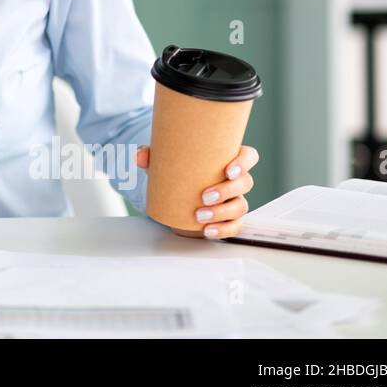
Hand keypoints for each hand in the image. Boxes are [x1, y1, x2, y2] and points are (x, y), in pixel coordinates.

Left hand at [134, 144, 258, 239]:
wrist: (176, 195)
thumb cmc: (178, 172)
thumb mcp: (164, 162)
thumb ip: (150, 156)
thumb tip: (138, 155)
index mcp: (226, 159)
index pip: (248, 156)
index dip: (244, 162)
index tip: (228, 170)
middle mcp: (235, 180)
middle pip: (245, 183)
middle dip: (227, 191)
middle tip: (204, 197)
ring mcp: (234, 200)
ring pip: (240, 206)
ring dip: (223, 213)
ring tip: (200, 216)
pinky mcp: (229, 218)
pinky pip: (235, 226)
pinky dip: (223, 230)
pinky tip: (207, 231)